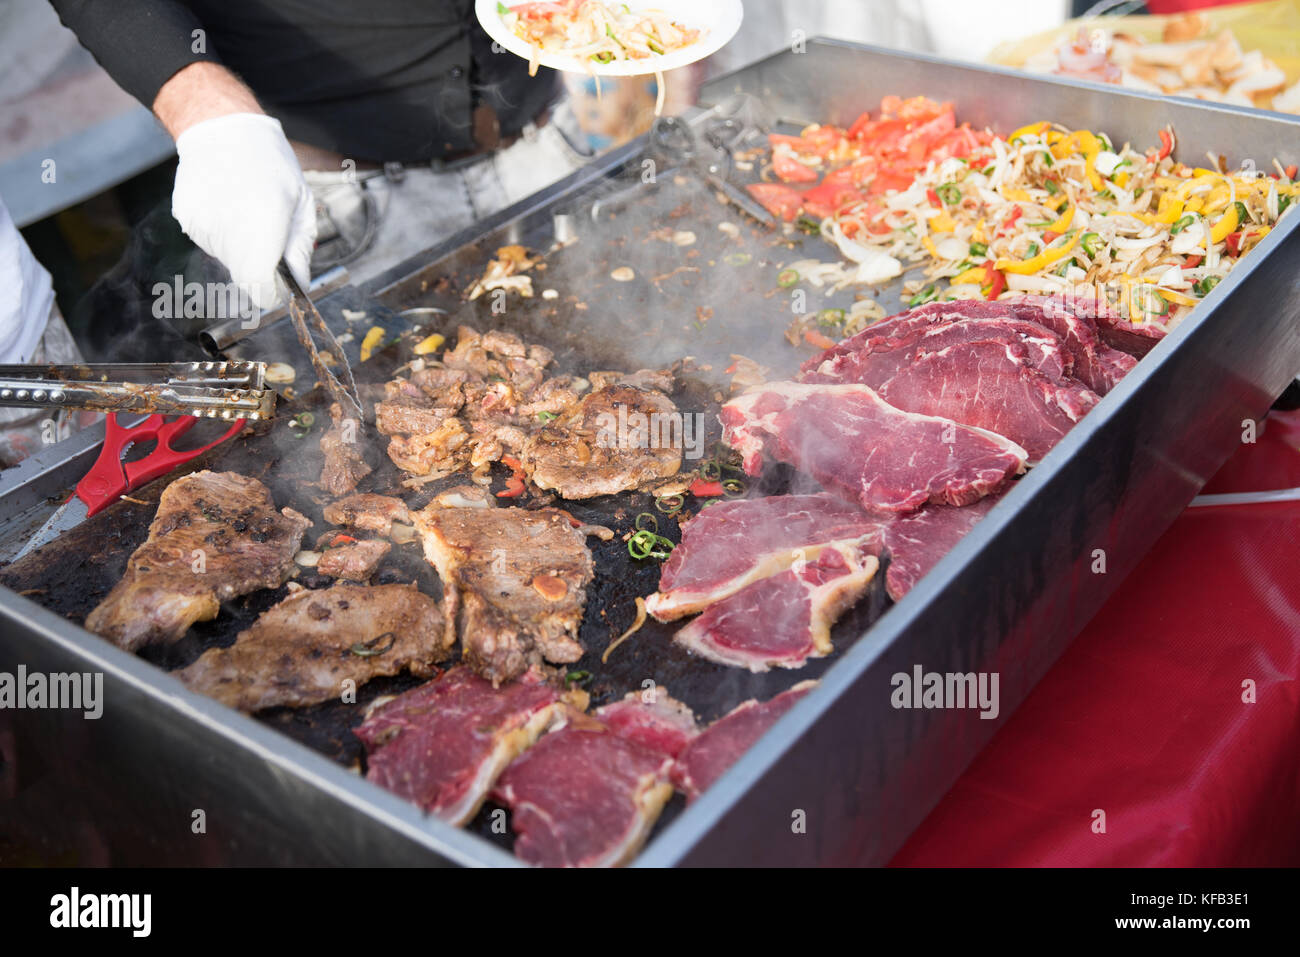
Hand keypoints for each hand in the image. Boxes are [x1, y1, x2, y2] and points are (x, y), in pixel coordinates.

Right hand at [171, 113, 315, 309]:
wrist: (221, 128)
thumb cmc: (271, 163)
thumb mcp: (302, 204)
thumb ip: (299, 250)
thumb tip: (299, 285)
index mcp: (264, 225)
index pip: (260, 287)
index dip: (272, 294)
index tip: (281, 287)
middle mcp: (230, 229)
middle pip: (244, 276)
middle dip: (261, 269)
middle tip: (270, 237)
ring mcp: (203, 226)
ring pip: (227, 260)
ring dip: (242, 248)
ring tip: (248, 211)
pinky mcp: (187, 219)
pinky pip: (210, 241)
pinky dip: (223, 233)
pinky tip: (228, 204)